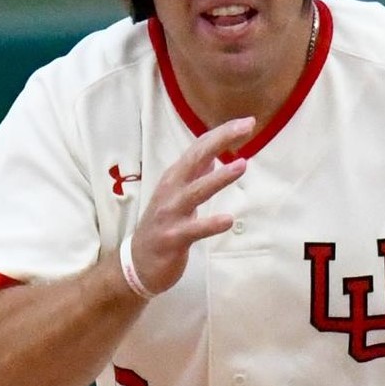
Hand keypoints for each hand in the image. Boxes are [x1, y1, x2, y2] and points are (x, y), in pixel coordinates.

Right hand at [126, 117, 252, 294]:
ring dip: (219, 178)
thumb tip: (214, 157)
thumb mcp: (177, 195)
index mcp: (174, 178)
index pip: (199, 148)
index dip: (222, 133)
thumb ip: (194, 176)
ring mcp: (170, 214)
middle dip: (220, 141)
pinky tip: (228, 220)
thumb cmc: (162, 226)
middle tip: (245, 127)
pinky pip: (194, 230)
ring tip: (242, 165)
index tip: (247, 122)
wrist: (137, 263)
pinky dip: (210, 224)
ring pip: (196, 191)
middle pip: (195, 159)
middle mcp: (171, 190)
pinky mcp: (173, 238)